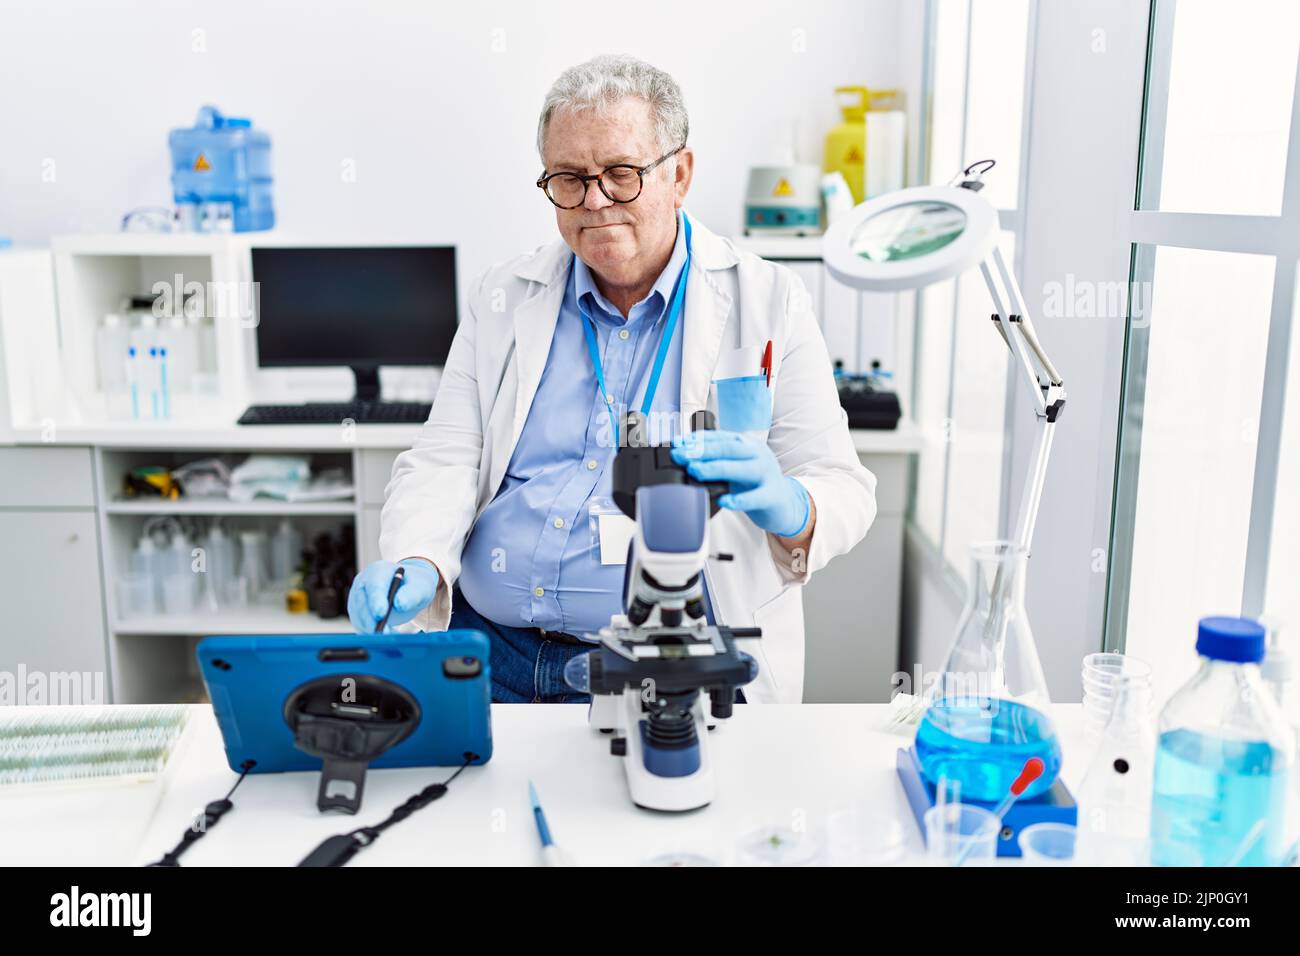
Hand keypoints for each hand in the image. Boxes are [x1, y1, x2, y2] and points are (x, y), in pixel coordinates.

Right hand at [347, 559, 439, 632]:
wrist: (409, 589)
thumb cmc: (414, 585)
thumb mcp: (420, 587)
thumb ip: (411, 594)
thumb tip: (399, 603)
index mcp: (378, 571)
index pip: (374, 586)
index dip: (376, 601)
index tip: (381, 614)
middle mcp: (363, 583)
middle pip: (362, 603)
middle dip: (372, 621)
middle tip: (386, 635)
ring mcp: (357, 598)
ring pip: (359, 617)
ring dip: (372, 630)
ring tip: (392, 635)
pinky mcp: (357, 612)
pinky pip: (361, 626)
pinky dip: (372, 633)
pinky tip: (388, 634)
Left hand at [670, 430, 809, 536]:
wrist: (784, 503)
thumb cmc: (754, 483)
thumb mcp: (737, 466)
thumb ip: (717, 461)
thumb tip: (686, 458)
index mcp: (748, 445)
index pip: (722, 437)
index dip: (699, 440)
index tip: (679, 443)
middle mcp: (758, 455)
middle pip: (729, 449)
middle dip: (702, 451)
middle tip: (681, 456)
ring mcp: (767, 474)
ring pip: (741, 468)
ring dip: (715, 469)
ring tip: (695, 471)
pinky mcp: (772, 495)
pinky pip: (755, 497)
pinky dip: (738, 499)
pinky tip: (723, 501)